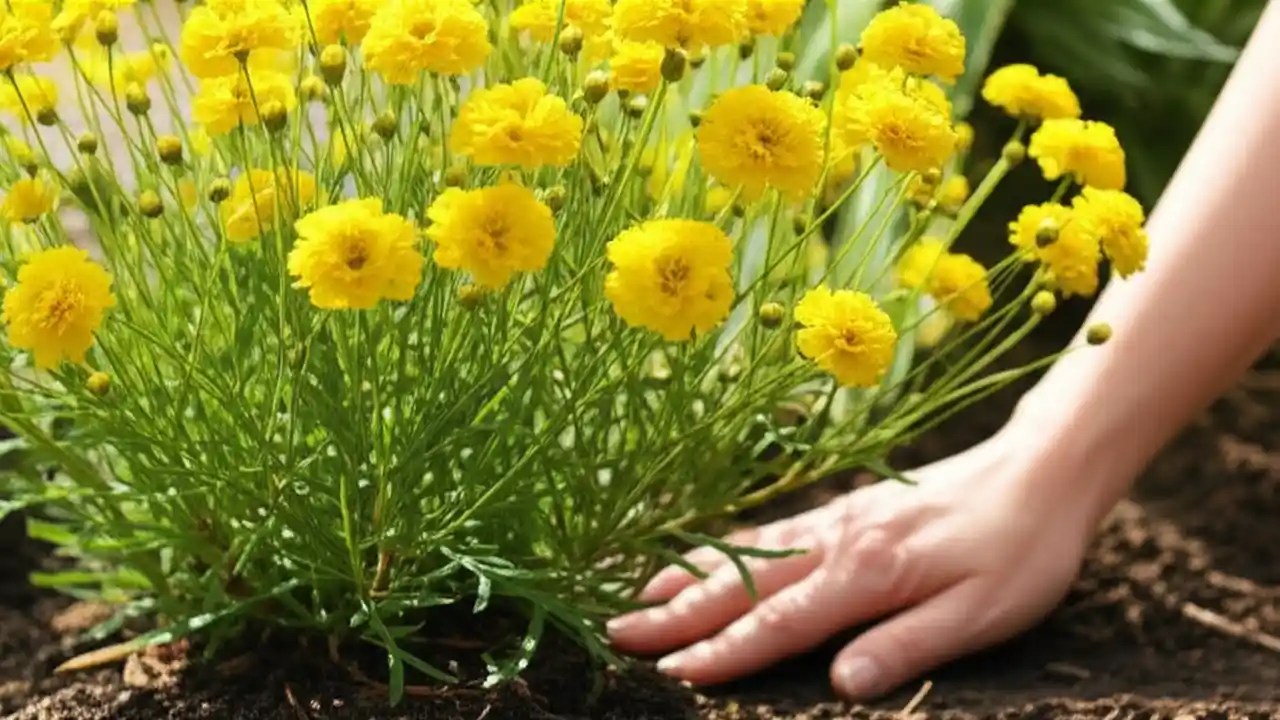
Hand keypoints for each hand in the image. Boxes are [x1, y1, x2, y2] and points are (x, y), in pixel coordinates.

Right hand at [607, 430, 1105, 699]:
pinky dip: (722, 546)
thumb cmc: (1021, 550)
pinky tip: (703, 555)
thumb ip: (907, 647)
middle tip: (616, 632)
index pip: (778, 624)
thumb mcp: (983, 614)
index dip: (721, 653)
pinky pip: (768, 529)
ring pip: (744, 553)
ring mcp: (836, 520)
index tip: (668, 674)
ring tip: (635, 595)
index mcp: (867, 576)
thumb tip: (842, 688)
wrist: (1040, 470)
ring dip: (685, 577)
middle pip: (741, 585)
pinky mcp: (844, 508)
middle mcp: (838, 543)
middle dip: (675, 615)